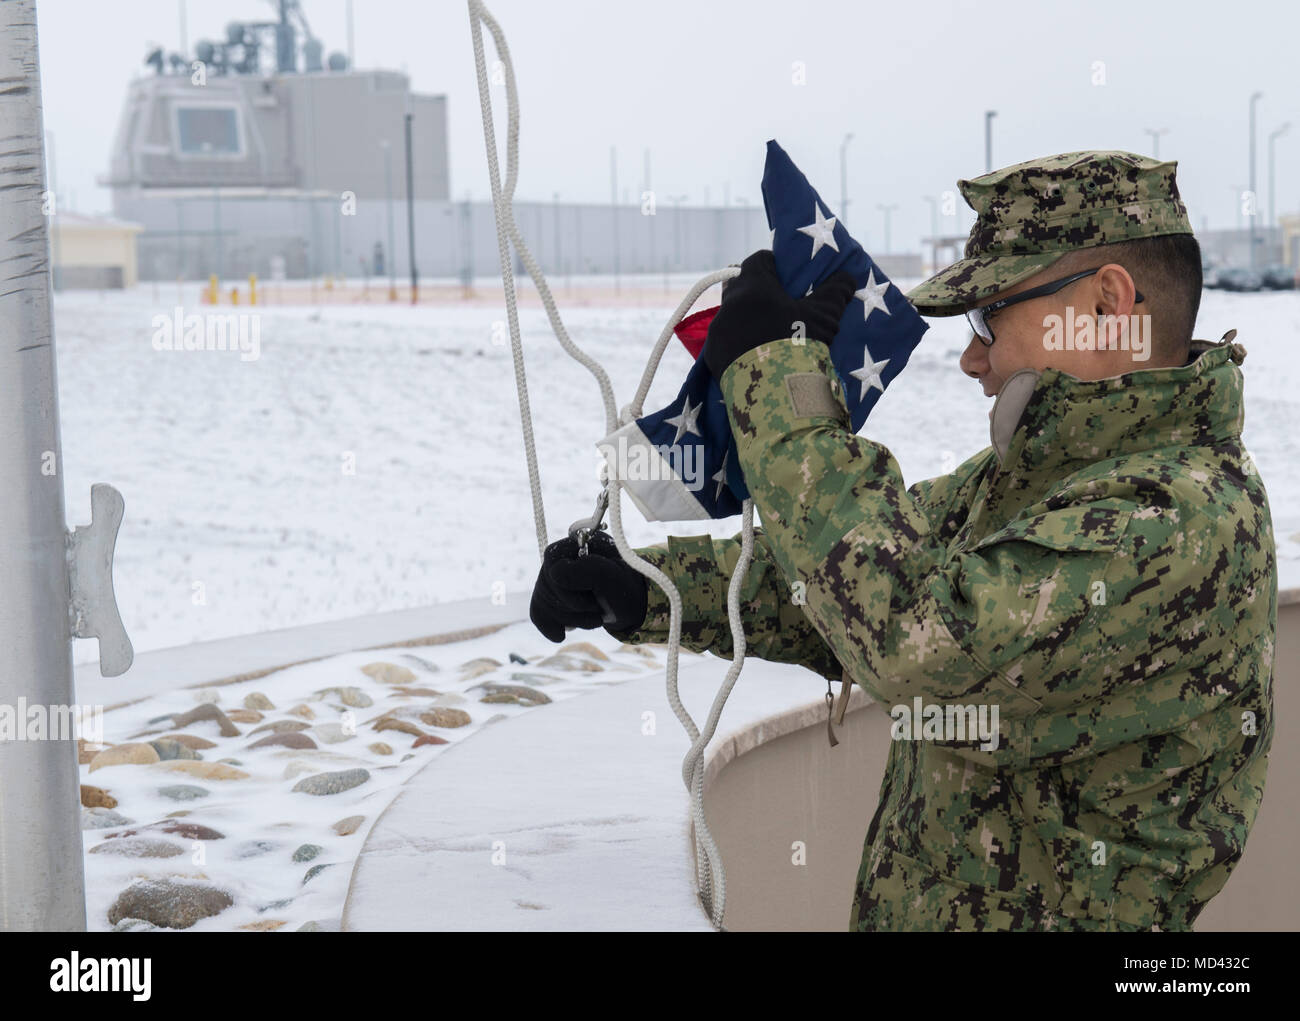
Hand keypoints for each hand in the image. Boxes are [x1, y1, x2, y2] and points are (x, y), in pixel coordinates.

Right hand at [529, 530, 648, 642]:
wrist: (631, 605)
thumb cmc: (626, 588)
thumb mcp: (614, 578)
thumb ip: (587, 570)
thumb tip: (554, 573)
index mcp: (577, 543)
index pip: (552, 562)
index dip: (568, 588)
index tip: (594, 596)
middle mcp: (561, 556)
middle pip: (545, 586)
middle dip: (573, 608)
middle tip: (598, 610)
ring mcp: (552, 576)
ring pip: (542, 602)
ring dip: (570, 619)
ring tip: (595, 619)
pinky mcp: (549, 595)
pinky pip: (537, 613)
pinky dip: (552, 626)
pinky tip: (563, 632)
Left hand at [702, 249, 856, 378]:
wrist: (771, 391)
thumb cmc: (796, 344)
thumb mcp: (822, 316)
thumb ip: (835, 293)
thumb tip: (847, 277)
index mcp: (752, 286)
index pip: (758, 260)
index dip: (774, 265)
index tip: (789, 277)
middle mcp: (728, 305)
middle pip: (742, 288)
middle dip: (760, 294)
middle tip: (782, 308)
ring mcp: (717, 333)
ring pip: (733, 318)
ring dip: (748, 322)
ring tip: (771, 336)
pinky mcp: (713, 358)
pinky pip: (726, 344)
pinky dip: (740, 346)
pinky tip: (758, 358)